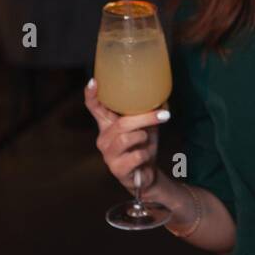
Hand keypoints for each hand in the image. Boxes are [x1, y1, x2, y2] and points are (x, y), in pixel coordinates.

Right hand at [83, 78, 168, 194]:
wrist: (147, 174)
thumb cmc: (143, 146)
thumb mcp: (146, 127)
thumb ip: (148, 112)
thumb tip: (162, 98)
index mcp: (108, 125)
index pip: (94, 108)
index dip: (91, 95)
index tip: (93, 81)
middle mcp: (104, 138)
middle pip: (121, 123)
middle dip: (144, 118)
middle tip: (163, 115)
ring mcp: (108, 154)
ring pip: (126, 138)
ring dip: (143, 137)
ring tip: (146, 141)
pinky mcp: (117, 169)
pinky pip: (136, 156)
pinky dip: (146, 154)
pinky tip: (144, 156)